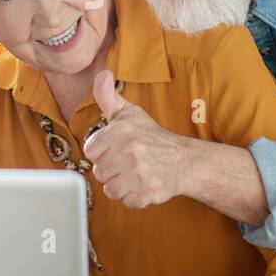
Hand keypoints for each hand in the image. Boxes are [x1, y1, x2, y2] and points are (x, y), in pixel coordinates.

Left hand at [82, 70, 193, 207]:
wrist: (184, 160)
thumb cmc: (152, 136)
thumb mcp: (130, 113)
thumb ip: (108, 96)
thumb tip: (102, 74)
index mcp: (120, 131)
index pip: (91, 150)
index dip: (102, 151)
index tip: (115, 149)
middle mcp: (129, 152)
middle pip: (99, 171)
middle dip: (111, 168)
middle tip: (127, 162)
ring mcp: (138, 174)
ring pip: (109, 189)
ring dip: (120, 184)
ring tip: (133, 174)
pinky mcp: (146, 193)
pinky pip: (126, 201)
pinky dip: (133, 196)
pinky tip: (142, 184)